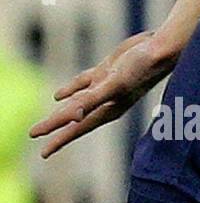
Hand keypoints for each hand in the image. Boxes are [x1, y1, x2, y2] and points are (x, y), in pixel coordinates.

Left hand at [30, 30, 176, 157]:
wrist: (160, 50)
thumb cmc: (141, 68)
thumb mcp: (114, 84)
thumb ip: (93, 100)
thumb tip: (72, 116)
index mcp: (108, 109)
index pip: (77, 127)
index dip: (59, 139)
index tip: (43, 152)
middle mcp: (106, 102)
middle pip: (74, 119)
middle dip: (55, 128)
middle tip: (35, 136)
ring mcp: (105, 87)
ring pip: (77, 103)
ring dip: (61, 112)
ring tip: (48, 122)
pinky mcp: (106, 72)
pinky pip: (83, 84)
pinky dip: (70, 90)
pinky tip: (58, 96)